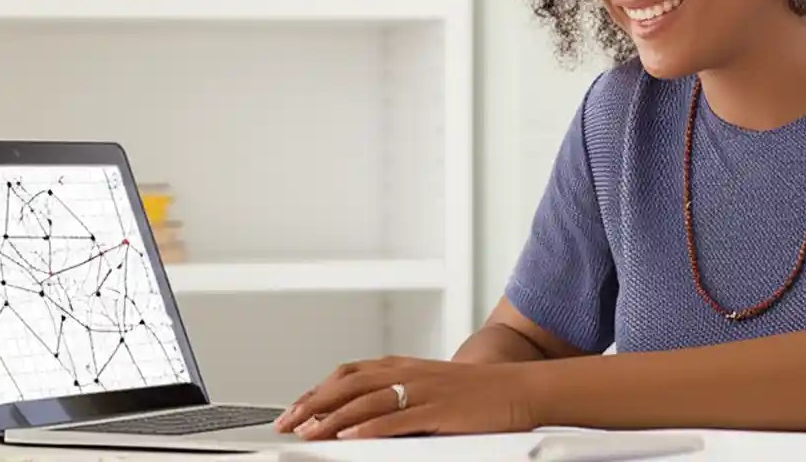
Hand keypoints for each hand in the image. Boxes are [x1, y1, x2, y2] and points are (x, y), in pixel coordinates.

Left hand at [272, 356, 537, 440]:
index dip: (316, 391)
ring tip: (308, 433)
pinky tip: (352, 439)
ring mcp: (422, 390)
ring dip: (333, 418)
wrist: (518, 389)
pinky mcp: (439, 409)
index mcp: (402, 366)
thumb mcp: (429, 389)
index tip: (293, 410)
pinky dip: (371, 428)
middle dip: (312, 404)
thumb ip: (397, 398)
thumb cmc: (476, 395)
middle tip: (286, 423)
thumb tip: (361, 417)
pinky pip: (398, 419)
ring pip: (366, 401)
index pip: (347, 374)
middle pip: (347, 384)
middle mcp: (407, 372)